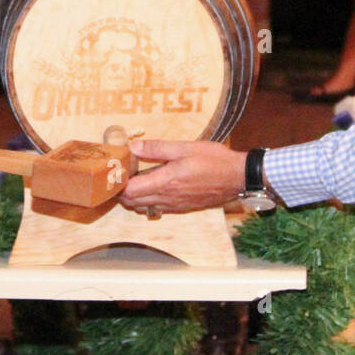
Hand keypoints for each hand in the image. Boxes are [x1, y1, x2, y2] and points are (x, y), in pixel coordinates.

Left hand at [120, 139, 246, 212]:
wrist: (237, 178)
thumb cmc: (213, 160)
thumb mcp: (185, 147)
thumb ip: (157, 148)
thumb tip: (133, 146)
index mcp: (166, 182)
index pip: (131, 191)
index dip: (119, 182)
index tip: (117, 170)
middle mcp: (167, 198)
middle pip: (133, 202)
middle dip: (122, 190)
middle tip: (122, 173)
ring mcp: (175, 205)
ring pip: (144, 207)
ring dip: (134, 197)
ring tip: (135, 179)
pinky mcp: (182, 208)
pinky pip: (157, 208)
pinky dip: (148, 200)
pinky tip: (153, 186)